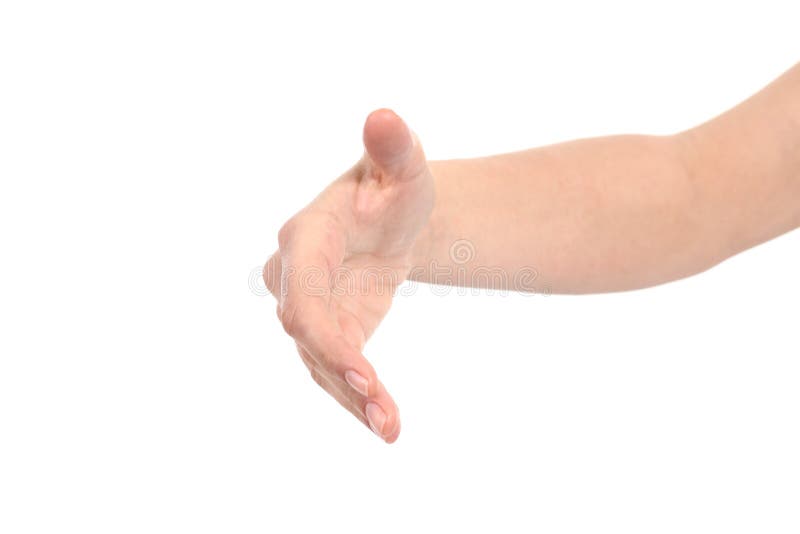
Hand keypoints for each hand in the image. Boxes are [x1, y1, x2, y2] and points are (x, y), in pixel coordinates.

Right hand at [263, 109, 433, 442]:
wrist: (389, 218)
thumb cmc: (394, 187)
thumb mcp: (404, 168)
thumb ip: (395, 148)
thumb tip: (384, 117)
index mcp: (307, 238)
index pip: (302, 297)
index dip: (327, 337)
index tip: (365, 373)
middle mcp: (294, 276)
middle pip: (307, 337)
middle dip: (342, 377)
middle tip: (384, 416)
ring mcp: (305, 306)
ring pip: (318, 362)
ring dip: (353, 399)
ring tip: (390, 430)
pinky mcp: (324, 329)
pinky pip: (332, 369)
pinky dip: (356, 397)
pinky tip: (385, 424)